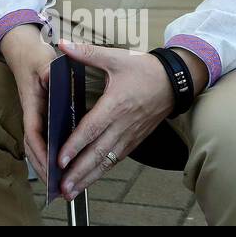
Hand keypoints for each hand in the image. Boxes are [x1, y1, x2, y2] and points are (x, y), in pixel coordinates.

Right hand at [0, 23, 58, 182]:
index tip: (50, 166)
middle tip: (55, 186)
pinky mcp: (40, 115)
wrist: (23, 50)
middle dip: (42, 167)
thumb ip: (50, 71)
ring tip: (56, 185)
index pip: (33, 132)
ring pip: (35, 146)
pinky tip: (58, 166)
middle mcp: (31, 113)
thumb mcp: (44, 61)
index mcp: (32, 103)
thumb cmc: (34, 56)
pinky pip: (42, 139)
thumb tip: (53, 79)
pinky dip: (47, 155)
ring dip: (43, 165)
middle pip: (32, 146)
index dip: (40, 151)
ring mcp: (34, 115)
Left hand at [51, 40, 174, 199]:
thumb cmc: (145, 70)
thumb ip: (87, 53)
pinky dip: (101, 171)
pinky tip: (88, 180)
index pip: (92, 128)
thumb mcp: (116, 58)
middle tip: (62, 186)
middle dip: (78, 171)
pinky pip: (115, 159)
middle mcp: (122, 125)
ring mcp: (129, 135)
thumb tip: (63, 45)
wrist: (175, 82)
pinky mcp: (133, 140)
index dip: (75, 144)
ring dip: (88, 177)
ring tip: (70, 191)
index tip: (61, 159)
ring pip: (106, 161)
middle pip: (97, 153)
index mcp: (116, 105)